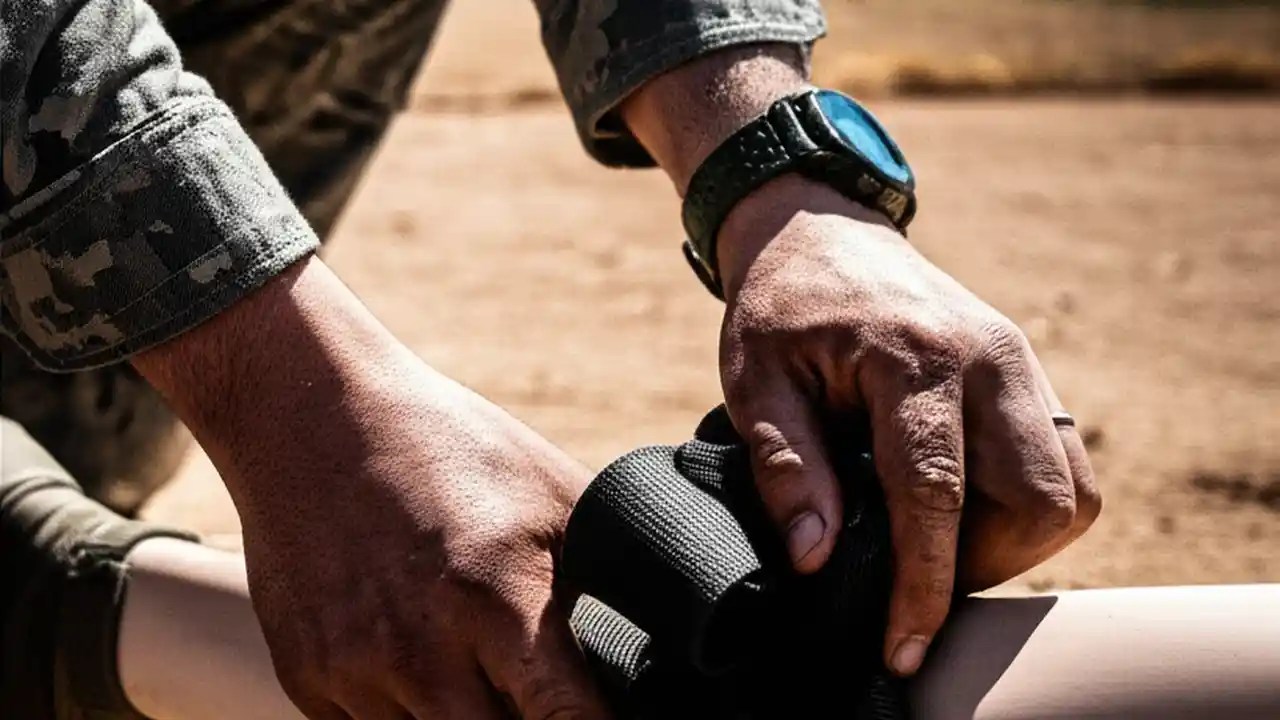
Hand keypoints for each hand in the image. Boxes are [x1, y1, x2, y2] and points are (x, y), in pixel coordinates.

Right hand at [134, 258, 610, 718]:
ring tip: (476, 665)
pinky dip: (407, 715)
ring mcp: (356, 672)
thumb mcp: (548, 490)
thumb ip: (603, 571)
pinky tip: (417, 659)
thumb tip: (656, 631)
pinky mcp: (307, 679)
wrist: (308, 412)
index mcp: (499, 599)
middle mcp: (423, 650)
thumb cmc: (448, 445)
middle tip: (540, 693)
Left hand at [715, 175, 1100, 676]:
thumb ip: (787, 468)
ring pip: (1068, 490)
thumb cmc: (782, 310)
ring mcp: (1021, 362)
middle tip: (915, 573)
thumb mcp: (754, 382)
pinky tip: (963, 508)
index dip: (924, 583)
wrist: (822, 233)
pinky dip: (1027, 507)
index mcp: (913, 358)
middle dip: (982, 563)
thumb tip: (816, 559)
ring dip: (1014, 541)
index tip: (904, 647)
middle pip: (1038, 500)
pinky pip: (1064, 464)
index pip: (936, 493)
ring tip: (939, 542)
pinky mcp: (1030, 373)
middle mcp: (988, 359)